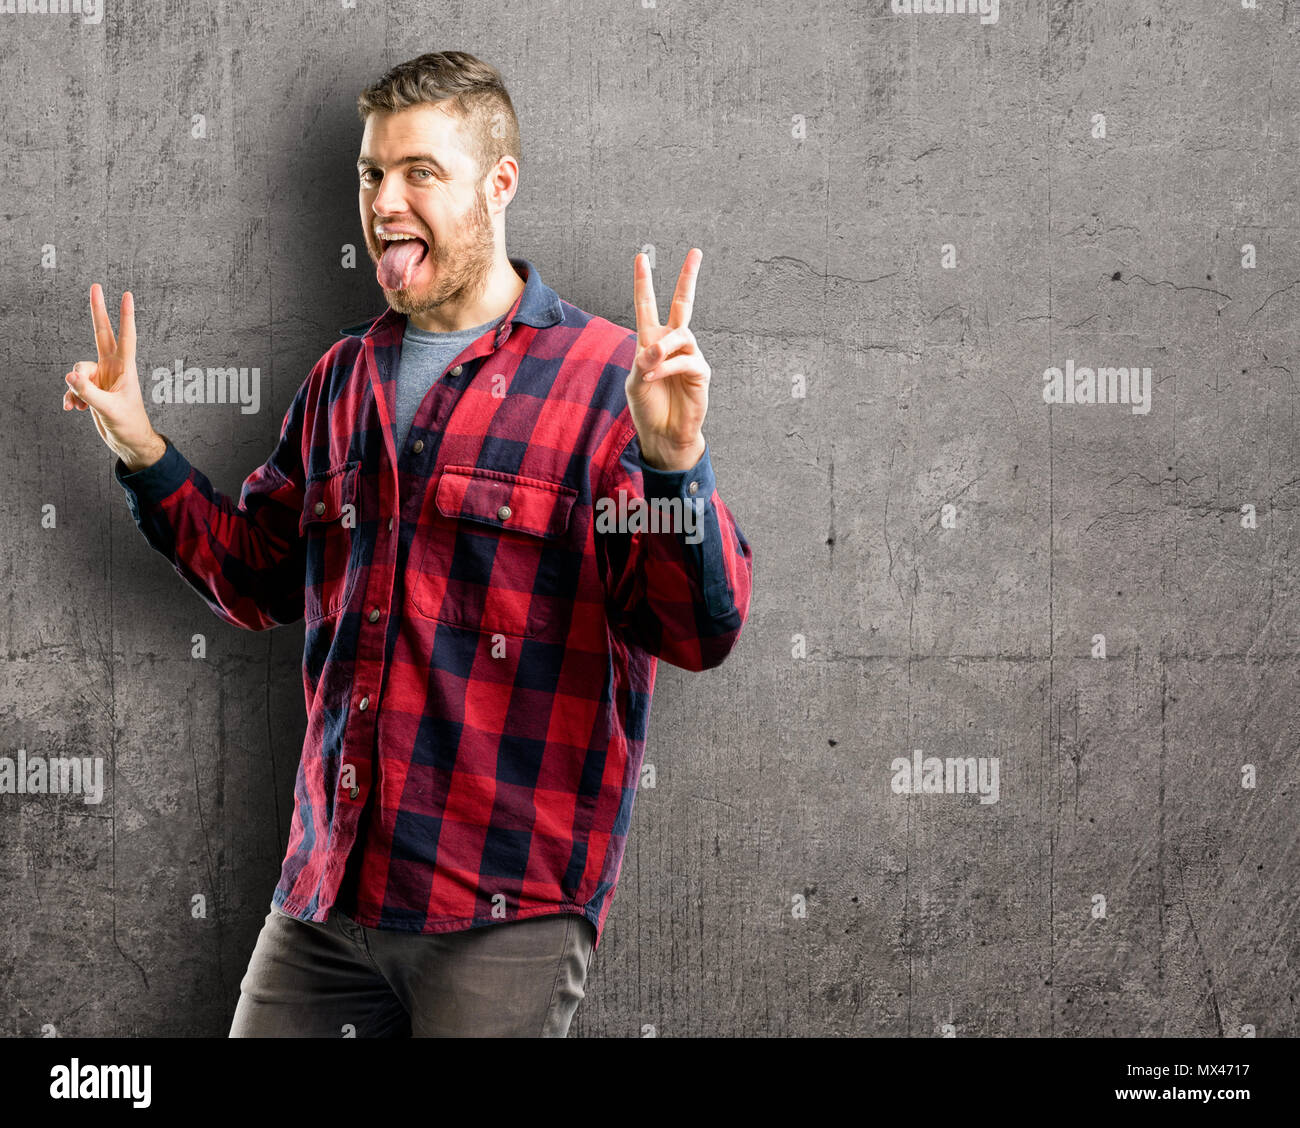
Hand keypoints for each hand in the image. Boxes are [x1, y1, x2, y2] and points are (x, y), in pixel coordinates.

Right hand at [63, 285, 163, 470]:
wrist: (128, 442)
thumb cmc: (128, 425)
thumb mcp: (109, 410)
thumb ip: (89, 393)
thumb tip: (70, 375)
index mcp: (126, 369)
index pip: (126, 337)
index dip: (125, 316)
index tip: (126, 294)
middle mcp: (113, 368)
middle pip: (102, 334)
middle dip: (98, 311)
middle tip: (95, 285)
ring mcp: (102, 377)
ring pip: (78, 369)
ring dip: (75, 387)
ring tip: (81, 405)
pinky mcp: (93, 389)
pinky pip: (74, 385)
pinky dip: (71, 396)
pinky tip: (73, 409)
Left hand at [625, 248, 709, 471]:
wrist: (663, 435)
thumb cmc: (647, 408)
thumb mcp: (634, 383)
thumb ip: (642, 363)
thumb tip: (656, 347)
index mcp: (651, 342)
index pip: (647, 306)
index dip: (644, 282)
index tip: (642, 257)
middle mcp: (672, 344)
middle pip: (684, 304)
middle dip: (688, 278)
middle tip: (696, 252)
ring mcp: (689, 356)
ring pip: (682, 335)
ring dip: (664, 348)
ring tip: (651, 366)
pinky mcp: (700, 372)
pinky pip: (686, 361)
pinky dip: (668, 367)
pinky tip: (655, 377)